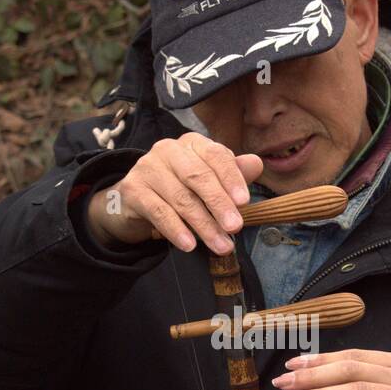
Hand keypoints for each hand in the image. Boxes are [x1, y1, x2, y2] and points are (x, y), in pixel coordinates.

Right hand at [87, 132, 262, 253]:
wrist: (136, 201)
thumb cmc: (181, 189)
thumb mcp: (209, 181)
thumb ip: (232, 174)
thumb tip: (256, 164)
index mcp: (192, 143)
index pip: (215, 155)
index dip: (231, 178)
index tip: (245, 201)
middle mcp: (168, 149)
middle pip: (197, 176)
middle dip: (219, 204)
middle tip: (235, 227)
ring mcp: (147, 168)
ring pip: (180, 198)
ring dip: (203, 225)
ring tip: (220, 246)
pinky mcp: (133, 189)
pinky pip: (158, 212)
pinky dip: (176, 230)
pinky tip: (189, 245)